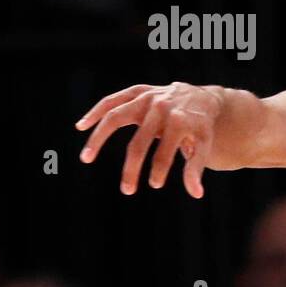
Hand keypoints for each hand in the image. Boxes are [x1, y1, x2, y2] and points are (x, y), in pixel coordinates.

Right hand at [75, 82, 223, 196]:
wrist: (200, 99)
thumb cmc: (200, 127)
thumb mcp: (204, 145)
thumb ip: (196, 168)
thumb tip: (196, 194)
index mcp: (180, 121)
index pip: (166, 150)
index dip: (160, 169)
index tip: (155, 185)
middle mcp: (161, 107)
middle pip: (140, 141)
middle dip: (132, 167)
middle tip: (127, 190)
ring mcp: (147, 97)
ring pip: (116, 116)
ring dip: (99, 137)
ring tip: (86, 157)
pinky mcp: (137, 92)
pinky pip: (112, 101)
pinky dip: (95, 112)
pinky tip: (81, 126)